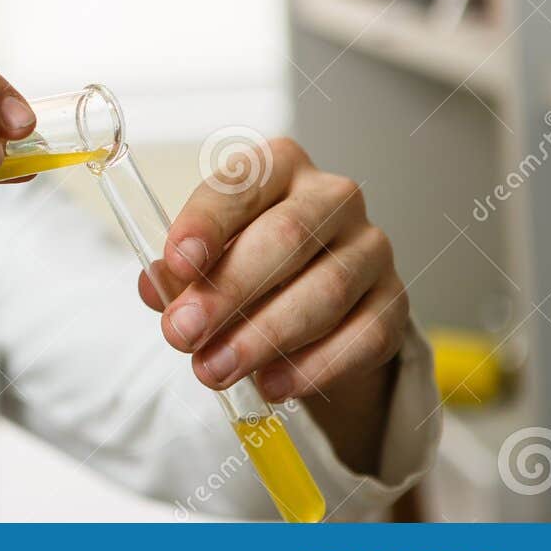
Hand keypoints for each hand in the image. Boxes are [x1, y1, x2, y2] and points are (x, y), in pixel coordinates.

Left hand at [139, 138, 408, 463]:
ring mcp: (371, 248)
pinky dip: (314, 366)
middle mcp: (333, 196)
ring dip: (263, 337)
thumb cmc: (246, 262)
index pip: (242, 184)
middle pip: (286, 237)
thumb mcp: (205, 256)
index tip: (176, 263)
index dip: (206, 223)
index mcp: (278, 166)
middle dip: (228, 291)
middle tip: (182, 334)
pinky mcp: (394, 301)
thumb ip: (179, 269)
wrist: (311, 302)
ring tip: (214, 370)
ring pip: (326, 290)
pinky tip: (272, 385)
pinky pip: (363, 336)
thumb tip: (156, 289)